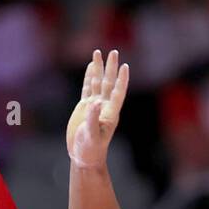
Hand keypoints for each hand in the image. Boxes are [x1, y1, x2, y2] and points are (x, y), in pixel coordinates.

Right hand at [66, 49, 128, 168]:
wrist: (83, 156)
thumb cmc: (90, 149)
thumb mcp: (91, 135)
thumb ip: (93, 119)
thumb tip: (95, 102)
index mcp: (110, 113)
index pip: (118, 92)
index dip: (121, 80)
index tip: (124, 66)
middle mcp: (104, 106)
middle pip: (109, 83)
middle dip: (111, 68)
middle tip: (114, 52)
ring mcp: (94, 106)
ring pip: (98, 83)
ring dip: (99, 69)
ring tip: (98, 53)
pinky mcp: (85, 107)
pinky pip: (87, 88)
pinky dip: (89, 77)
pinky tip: (91, 67)